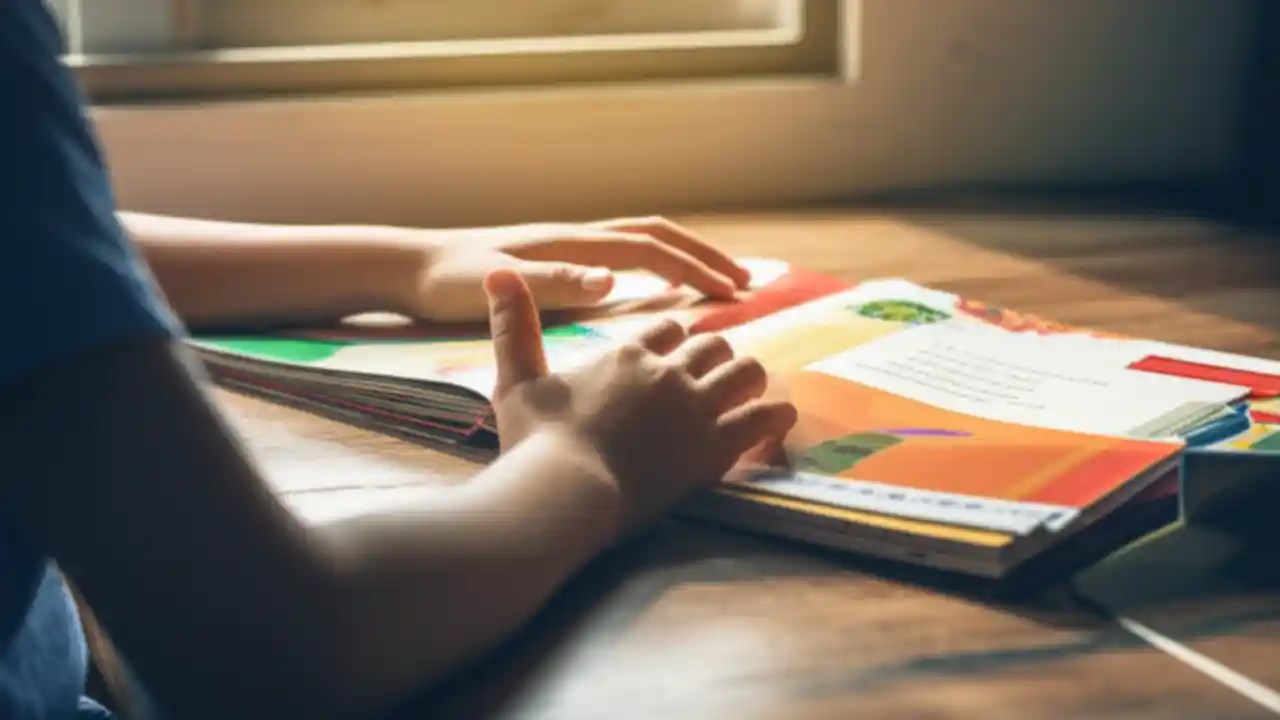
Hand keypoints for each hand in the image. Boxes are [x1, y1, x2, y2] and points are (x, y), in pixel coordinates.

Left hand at [403, 217, 751, 321]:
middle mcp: (575, 239)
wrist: (411, 266)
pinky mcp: (559, 263)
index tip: (732, 291)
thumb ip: (551, 284)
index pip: (648, 248)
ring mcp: (568, 248)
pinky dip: (657, 268)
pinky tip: (664, 293)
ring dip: (684, 258)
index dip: (694, 268)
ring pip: (642, 242)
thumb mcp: (495, 286)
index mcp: (569, 244)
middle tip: (746, 283)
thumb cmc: (448, 281)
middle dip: (703, 256)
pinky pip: (623, 258)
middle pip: (656, 236)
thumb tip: (612, 280)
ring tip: (720, 282)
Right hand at [484, 269, 796, 535]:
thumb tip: (497, 272)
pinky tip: (780, 418)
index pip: (666, 329)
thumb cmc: (536, 442)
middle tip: (714, 373)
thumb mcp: (517, 379)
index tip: (673, 352)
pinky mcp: (716, 446)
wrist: (564, 494)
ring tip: (751, 390)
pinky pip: (765, 418)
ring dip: (749, 377)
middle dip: (715, 356)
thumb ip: (513, 326)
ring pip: (746, 371)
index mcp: (626, 354)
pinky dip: (777, 415)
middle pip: (712, 345)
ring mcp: (697, 408)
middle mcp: (668, 372)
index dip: (673, 340)